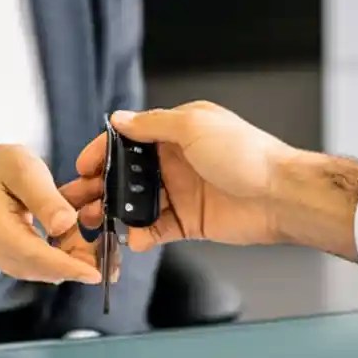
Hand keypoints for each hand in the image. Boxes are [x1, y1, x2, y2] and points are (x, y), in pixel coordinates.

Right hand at [0, 145, 100, 283]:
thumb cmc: (0, 170)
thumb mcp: (21, 169)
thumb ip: (43, 196)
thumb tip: (67, 224)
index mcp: (1, 232)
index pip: (37, 257)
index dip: (69, 267)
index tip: (97, 274)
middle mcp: (7, 255)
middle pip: (51, 269)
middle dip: (85, 261)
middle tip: (114, 247)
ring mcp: (17, 262)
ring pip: (58, 268)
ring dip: (84, 254)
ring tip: (102, 233)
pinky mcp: (28, 262)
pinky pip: (57, 263)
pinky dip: (77, 251)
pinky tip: (88, 234)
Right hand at [61, 101, 300, 251]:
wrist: (279, 196)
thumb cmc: (247, 155)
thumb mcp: (194, 126)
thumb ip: (152, 125)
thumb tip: (119, 119)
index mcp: (175, 132)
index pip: (127, 139)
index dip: (102, 152)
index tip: (83, 166)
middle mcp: (175, 161)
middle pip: (126, 174)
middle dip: (100, 186)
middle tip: (78, 200)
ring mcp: (181, 192)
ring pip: (135, 204)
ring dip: (114, 213)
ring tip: (95, 222)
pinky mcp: (188, 221)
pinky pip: (155, 229)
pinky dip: (140, 235)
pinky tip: (133, 239)